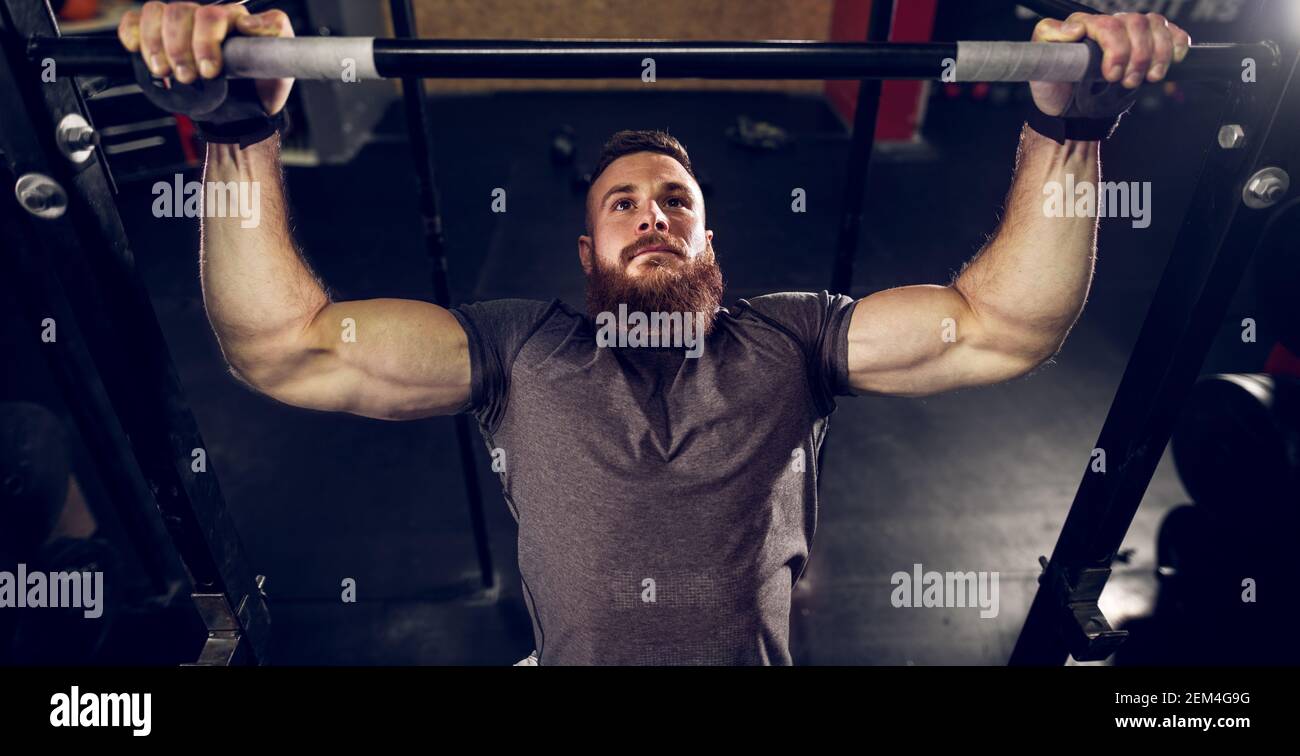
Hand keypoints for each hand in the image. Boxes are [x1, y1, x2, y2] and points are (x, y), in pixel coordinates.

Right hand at [117, 1, 294, 115]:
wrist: (242, 114)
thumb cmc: (260, 87)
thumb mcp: (280, 65)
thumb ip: (276, 34)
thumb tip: (248, 22)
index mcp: (233, 19)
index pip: (212, 15)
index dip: (206, 42)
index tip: (210, 72)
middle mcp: (203, 18)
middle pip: (178, 13)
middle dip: (179, 49)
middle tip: (188, 78)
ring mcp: (179, 26)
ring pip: (154, 13)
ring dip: (154, 45)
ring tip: (165, 73)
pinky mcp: (157, 38)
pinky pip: (134, 21)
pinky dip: (131, 33)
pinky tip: (137, 50)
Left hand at [1030, 12, 1190, 116]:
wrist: (1071, 109)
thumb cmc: (1055, 86)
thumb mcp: (1040, 67)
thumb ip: (1047, 38)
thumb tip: (1075, 29)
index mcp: (1083, 25)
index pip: (1108, 25)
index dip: (1116, 49)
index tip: (1112, 75)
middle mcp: (1109, 24)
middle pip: (1136, 24)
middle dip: (1137, 56)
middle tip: (1127, 82)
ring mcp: (1130, 33)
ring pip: (1156, 26)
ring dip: (1158, 54)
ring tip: (1148, 79)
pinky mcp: (1148, 43)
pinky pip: (1171, 32)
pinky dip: (1176, 44)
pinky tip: (1174, 60)